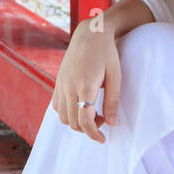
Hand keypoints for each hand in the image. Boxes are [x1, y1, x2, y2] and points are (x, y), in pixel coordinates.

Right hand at [50, 17, 120, 143]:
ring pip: (63, 117)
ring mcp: (61, 84)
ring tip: (93, 114)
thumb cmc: (107, 53)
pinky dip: (67, 113)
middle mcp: (69, 87)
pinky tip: (80, 106)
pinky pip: (57, 106)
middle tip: (103, 121)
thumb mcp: (115, 76)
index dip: (94, 134)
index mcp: (85, 86)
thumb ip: (113, 101)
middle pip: (73, 122)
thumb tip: (111, 123)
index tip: (103, 139)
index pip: (85, 121)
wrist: (90, 34)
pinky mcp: (58, 82)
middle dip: (88, 129)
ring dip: (76, 122)